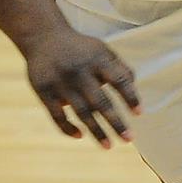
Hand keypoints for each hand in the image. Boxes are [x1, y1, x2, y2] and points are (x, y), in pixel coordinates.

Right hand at [20, 26, 139, 147]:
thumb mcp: (101, 50)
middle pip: (100, 102)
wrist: (42, 36)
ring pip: (81, 112)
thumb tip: (134, 89)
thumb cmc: (80, 48)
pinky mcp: (44, 91)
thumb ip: (119, 68)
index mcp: (97, 59)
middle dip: (116, 122)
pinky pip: (57, 115)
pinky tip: (80, 135)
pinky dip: (68, 127)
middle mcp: (79, 71)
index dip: (130, 96)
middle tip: (128, 139)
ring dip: (96, 131)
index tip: (139, 114)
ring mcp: (61, 82)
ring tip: (109, 146)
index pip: (118, 79)